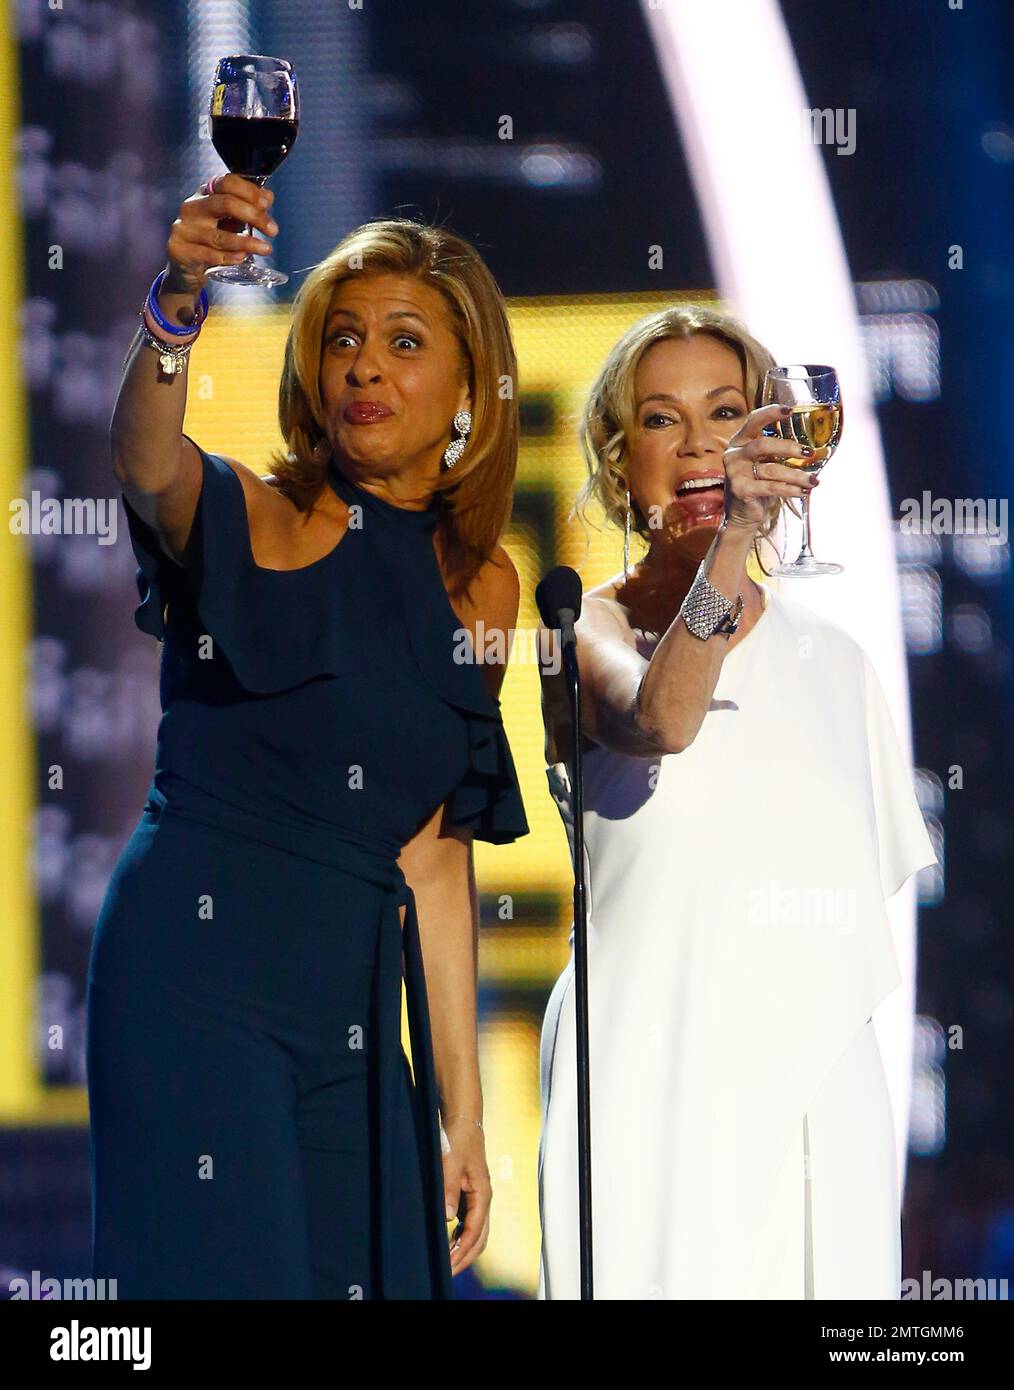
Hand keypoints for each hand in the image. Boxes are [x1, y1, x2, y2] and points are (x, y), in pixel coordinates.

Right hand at [164, 173, 278, 295]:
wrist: (185, 267)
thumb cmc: (210, 240)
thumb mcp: (229, 221)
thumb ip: (247, 209)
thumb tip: (268, 197)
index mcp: (204, 194)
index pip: (227, 183)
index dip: (249, 191)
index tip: (267, 204)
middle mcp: (192, 208)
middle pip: (225, 204)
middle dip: (253, 215)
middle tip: (273, 230)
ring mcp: (184, 229)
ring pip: (220, 235)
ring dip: (247, 243)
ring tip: (266, 249)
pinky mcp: (180, 251)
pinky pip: (209, 255)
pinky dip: (229, 257)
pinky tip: (242, 258)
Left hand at [441, 1115, 490, 1276]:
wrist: (464, 1121)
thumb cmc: (459, 1139)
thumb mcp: (451, 1162)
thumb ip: (449, 1188)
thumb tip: (447, 1217)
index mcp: (482, 1193)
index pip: (475, 1230)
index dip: (463, 1250)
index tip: (449, 1264)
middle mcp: (482, 1199)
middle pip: (480, 1238)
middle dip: (466, 1256)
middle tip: (448, 1272)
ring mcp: (477, 1198)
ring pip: (476, 1233)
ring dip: (464, 1249)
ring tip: (448, 1262)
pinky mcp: (469, 1195)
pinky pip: (469, 1223)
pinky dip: (462, 1237)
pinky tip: (449, 1243)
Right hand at [722, 404, 818, 533]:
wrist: (742, 515)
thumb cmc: (758, 485)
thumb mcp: (766, 464)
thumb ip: (779, 453)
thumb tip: (812, 449)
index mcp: (740, 441)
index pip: (754, 421)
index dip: (771, 413)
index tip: (790, 410)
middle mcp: (734, 454)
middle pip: (763, 445)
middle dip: (789, 448)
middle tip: (809, 453)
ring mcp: (735, 473)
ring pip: (771, 470)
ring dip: (797, 475)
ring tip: (814, 481)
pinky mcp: (740, 490)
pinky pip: (771, 487)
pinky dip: (790, 489)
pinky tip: (804, 491)